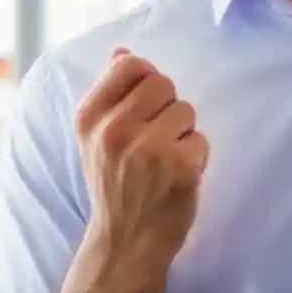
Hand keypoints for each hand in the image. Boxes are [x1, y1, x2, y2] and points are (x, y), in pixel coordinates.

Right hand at [72, 47, 209, 269]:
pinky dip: (196, 157)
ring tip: (165, 160)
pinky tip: (177, 177)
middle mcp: (114, 129)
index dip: (146, 82)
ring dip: (183, 133)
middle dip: (167, 107)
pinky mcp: (179, 167)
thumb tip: (121, 51)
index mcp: (90, 117)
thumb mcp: (97, 137)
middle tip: (155, 139)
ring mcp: (147, 149)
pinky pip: (201, 140)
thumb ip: (109, 92)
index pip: (131, 66)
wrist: (125, 241)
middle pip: (163, 83)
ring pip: (186, 110)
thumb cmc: (114, 183)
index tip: (144, 109)